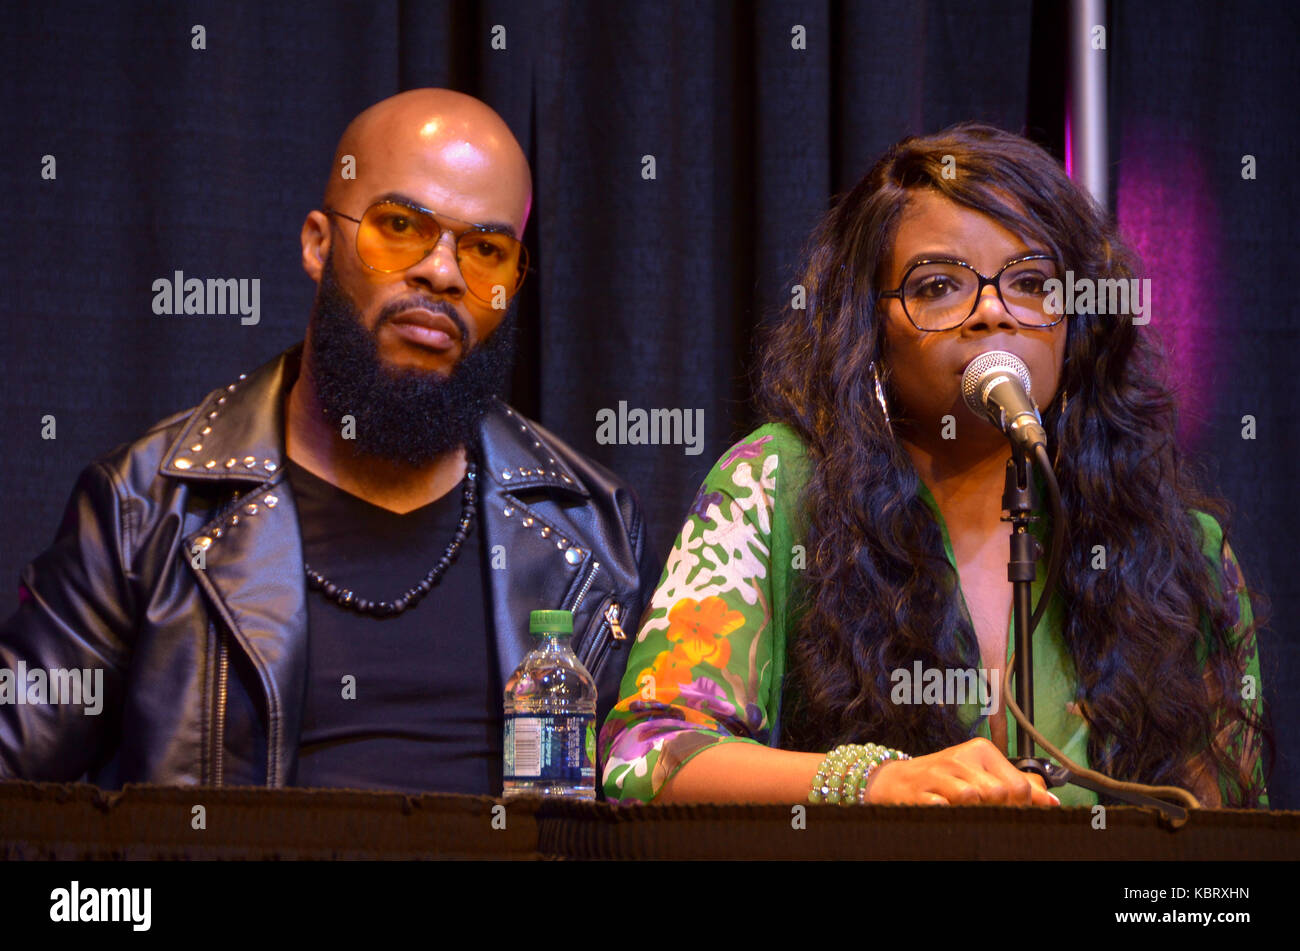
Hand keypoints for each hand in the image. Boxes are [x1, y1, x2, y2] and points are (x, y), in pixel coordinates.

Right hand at [863, 737, 1060, 805]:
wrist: (896, 781)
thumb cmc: (943, 779)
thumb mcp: (980, 775)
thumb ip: (1016, 786)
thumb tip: (1051, 802)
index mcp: (980, 751)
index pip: (1018, 785)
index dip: (1020, 806)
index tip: (1010, 812)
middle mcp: (961, 757)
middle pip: (998, 793)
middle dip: (996, 810)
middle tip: (985, 814)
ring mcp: (939, 773)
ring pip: (973, 798)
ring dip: (972, 812)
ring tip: (964, 811)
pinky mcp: (921, 791)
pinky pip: (945, 807)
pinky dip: (949, 814)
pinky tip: (946, 812)